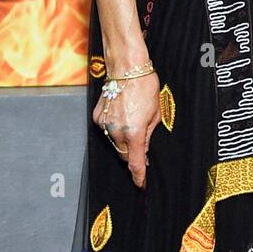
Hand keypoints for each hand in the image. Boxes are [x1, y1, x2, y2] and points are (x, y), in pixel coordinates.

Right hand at [92, 72, 160, 188]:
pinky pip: (107, 129)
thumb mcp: (155, 112)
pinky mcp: (97, 116)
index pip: (135, 163)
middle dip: (132, 152)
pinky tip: (121, 113)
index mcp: (134, 132)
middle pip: (124, 153)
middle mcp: (117, 130)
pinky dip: (114, 127)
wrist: (126, 67)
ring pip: (114, 142)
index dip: (139, 176)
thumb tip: (144, 149)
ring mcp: (105, 124)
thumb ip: (149, 134)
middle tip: (141, 143)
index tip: (141, 184)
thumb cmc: (144, 85)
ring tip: (132, 119)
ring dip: (123, 138)